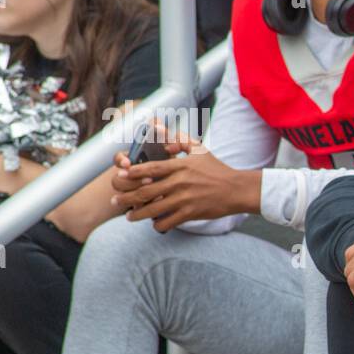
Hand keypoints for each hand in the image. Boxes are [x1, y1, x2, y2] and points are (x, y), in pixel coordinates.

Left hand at [118, 131, 258, 230]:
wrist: (237, 189)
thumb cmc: (217, 169)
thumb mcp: (199, 149)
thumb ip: (177, 139)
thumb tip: (158, 128)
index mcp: (180, 166)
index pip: (150, 169)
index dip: (133, 173)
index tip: (121, 176)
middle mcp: (180, 182)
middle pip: (146, 191)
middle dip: (126, 198)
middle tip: (116, 201)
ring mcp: (185, 199)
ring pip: (153, 209)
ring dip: (137, 214)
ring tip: (129, 216)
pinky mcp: (191, 213)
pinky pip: (168, 222)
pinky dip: (158, 224)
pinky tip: (154, 223)